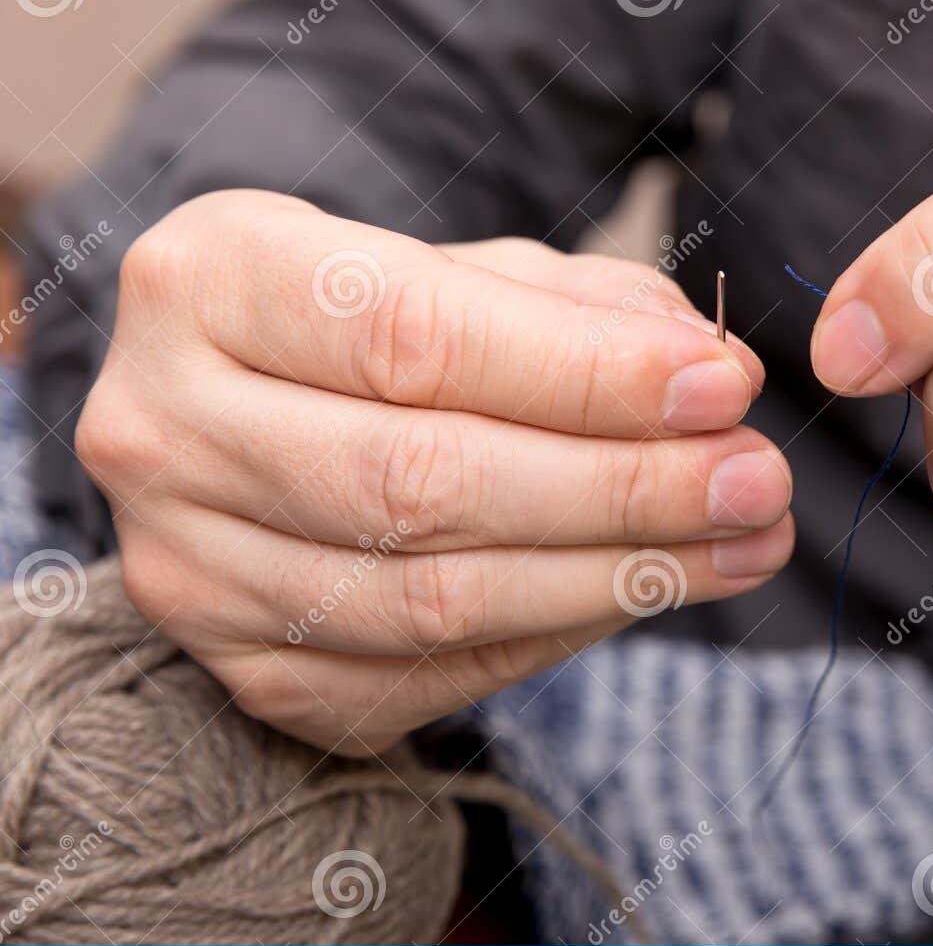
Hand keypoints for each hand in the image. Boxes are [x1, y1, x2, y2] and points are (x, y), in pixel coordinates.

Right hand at [78, 190, 792, 753]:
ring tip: (744, 545)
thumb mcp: (469, 272)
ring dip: (618, 579)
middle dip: (621, 489)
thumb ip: (587, 312)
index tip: (720, 388)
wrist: (253, 410)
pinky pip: (430, 673)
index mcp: (210, 281)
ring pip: (431, 599)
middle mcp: (163, 428)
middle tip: (756, 481)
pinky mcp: (244, 669)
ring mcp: (190, 568)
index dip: (584, 374)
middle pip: (422, 482)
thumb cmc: (378, 322)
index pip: (415, 338)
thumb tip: (717, 377)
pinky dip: (562, 635)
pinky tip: (654, 590)